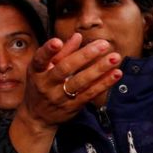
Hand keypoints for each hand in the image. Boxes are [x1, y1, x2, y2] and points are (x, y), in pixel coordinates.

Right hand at [8, 34, 121, 152]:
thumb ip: (61, 52)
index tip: (57, 41)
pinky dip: (103, 83)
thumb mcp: (43, 68)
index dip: (48, 50)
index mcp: (37, 71)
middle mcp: (46, 84)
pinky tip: (115, 73)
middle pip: (65, 69)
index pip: (40, 59)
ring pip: (80, 82)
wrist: (38, 116)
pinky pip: (90, 93)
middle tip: (103, 45)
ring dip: (99, 69)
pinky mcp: (73, 106)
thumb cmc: (41, 86)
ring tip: (114, 57)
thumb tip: (77, 36)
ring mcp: (59, 96)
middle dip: (84, 56)